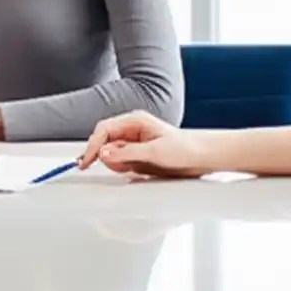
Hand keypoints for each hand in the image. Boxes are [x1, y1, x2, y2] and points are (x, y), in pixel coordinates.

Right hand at [78, 111, 205, 177]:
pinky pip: (121, 162)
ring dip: (115, 163)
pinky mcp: (138, 156)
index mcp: (135, 121)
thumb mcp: (155, 151)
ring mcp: (134, 143)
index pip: (104, 130)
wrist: (203, 157)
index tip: (86, 161)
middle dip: (103, 155)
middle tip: (105, 166)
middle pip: (104, 142)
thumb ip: (127, 152)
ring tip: (136, 167)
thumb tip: (104, 153)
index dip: (93, 145)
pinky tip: (137, 170)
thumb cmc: (186, 148)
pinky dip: (122, 168)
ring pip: (111, 154)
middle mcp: (132, 130)